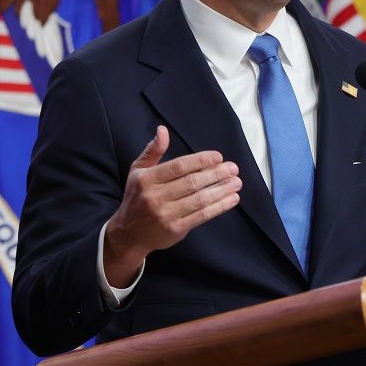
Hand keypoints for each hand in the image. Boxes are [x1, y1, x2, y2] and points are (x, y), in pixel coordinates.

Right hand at [103, 126, 241, 285]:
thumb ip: (153, 151)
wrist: (129, 235)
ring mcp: (166, 215)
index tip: (218, 157)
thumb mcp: (138, 171)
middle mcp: (155, 197)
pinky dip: (219, 207)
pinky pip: (202, 215)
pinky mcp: (176, 229)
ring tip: (237, 182)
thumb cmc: (137, 198)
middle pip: (192, 183)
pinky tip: (232, 199)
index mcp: (147, 180)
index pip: (178, 167)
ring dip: (222, 190)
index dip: (200, 160)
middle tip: (233, 168)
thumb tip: (163, 130)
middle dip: (216, 174)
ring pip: (200, 200)